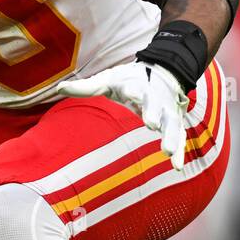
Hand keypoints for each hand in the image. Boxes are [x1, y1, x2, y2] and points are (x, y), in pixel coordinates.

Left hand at [59, 61, 188, 170]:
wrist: (163, 72)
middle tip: (151, 124)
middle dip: (153, 113)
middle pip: (155, 105)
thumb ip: (86, 87)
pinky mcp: (175, 122)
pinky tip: (177, 167)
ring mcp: (167, 111)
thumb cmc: (129, 79)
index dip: (132, 90)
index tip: (131, 93)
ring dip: (170, 137)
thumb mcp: (109, 79)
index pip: (134, 87)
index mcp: (136, 85)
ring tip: (167, 151)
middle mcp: (155, 98)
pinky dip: (180, 151)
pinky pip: (179, 138)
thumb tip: (59, 87)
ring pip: (171, 124)